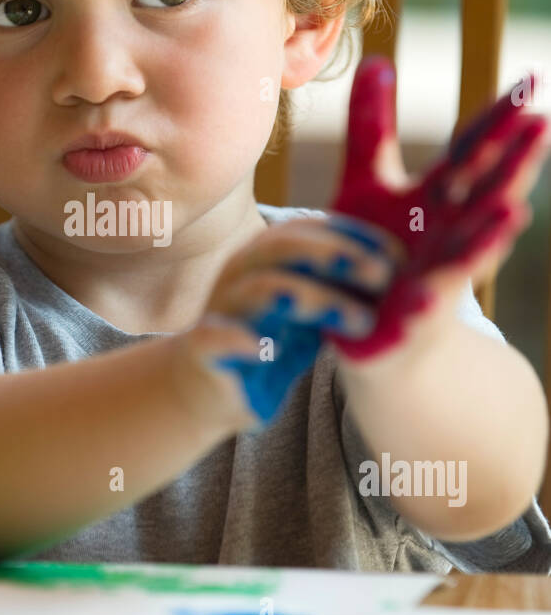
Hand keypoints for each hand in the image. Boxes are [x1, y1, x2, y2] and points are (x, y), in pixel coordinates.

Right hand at [174, 216, 397, 430]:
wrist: (214, 386)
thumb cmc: (273, 337)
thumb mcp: (315, 305)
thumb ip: (347, 286)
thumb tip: (412, 273)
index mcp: (269, 253)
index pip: (312, 228)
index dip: (356, 236)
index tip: (401, 255)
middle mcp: (243, 270)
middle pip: (286, 246)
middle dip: (338, 255)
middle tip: (384, 277)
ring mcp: (222, 306)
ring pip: (263, 289)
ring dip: (317, 300)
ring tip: (360, 323)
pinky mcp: (203, 347)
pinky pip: (214, 337)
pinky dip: (239, 341)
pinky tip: (267, 353)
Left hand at [322, 56, 550, 359]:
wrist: (364, 325)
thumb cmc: (372, 250)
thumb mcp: (365, 180)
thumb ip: (371, 125)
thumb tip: (377, 58)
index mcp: (439, 196)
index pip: (473, 149)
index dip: (498, 117)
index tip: (530, 80)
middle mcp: (450, 230)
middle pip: (485, 190)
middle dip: (513, 161)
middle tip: (541, 123)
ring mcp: (439, 270)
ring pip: (471, 247)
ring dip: (491, 229)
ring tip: (515, 208)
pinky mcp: (417, 309)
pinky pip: (433, 296)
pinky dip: (439, 292)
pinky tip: (439, 289)